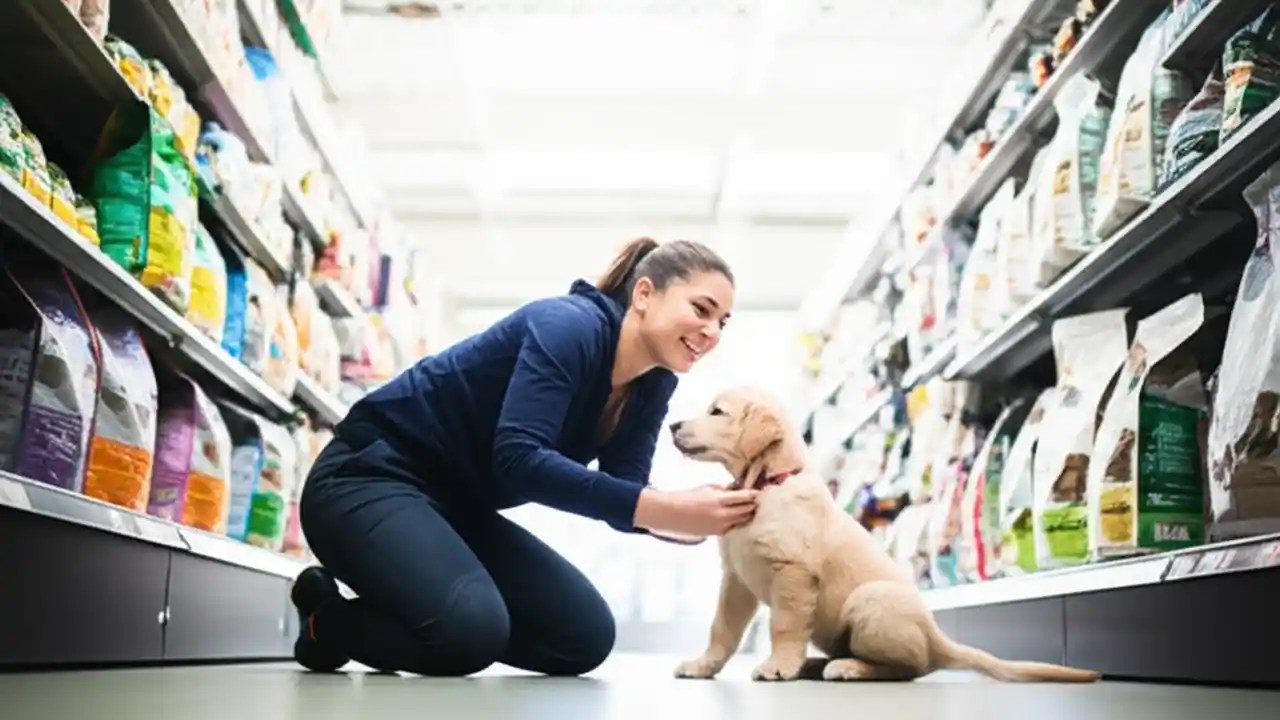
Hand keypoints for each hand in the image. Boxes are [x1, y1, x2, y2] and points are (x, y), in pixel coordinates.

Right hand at [633, 485, 758, 537]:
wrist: (671, 514)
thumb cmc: (688, 497)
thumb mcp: (708, 488)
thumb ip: (725, 489)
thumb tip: (740, 489)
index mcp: (720, 500)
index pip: (746, 497)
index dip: (757, 494)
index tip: (764, 491)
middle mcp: (723, 515)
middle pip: (749, 510)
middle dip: (756, 505)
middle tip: (763, 500)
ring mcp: (721, 526)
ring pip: (744, 521)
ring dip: (749, 514)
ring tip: (755, 509)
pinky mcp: (717, 533)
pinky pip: (735, 527)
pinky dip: (740, 522)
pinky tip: (741, 518)